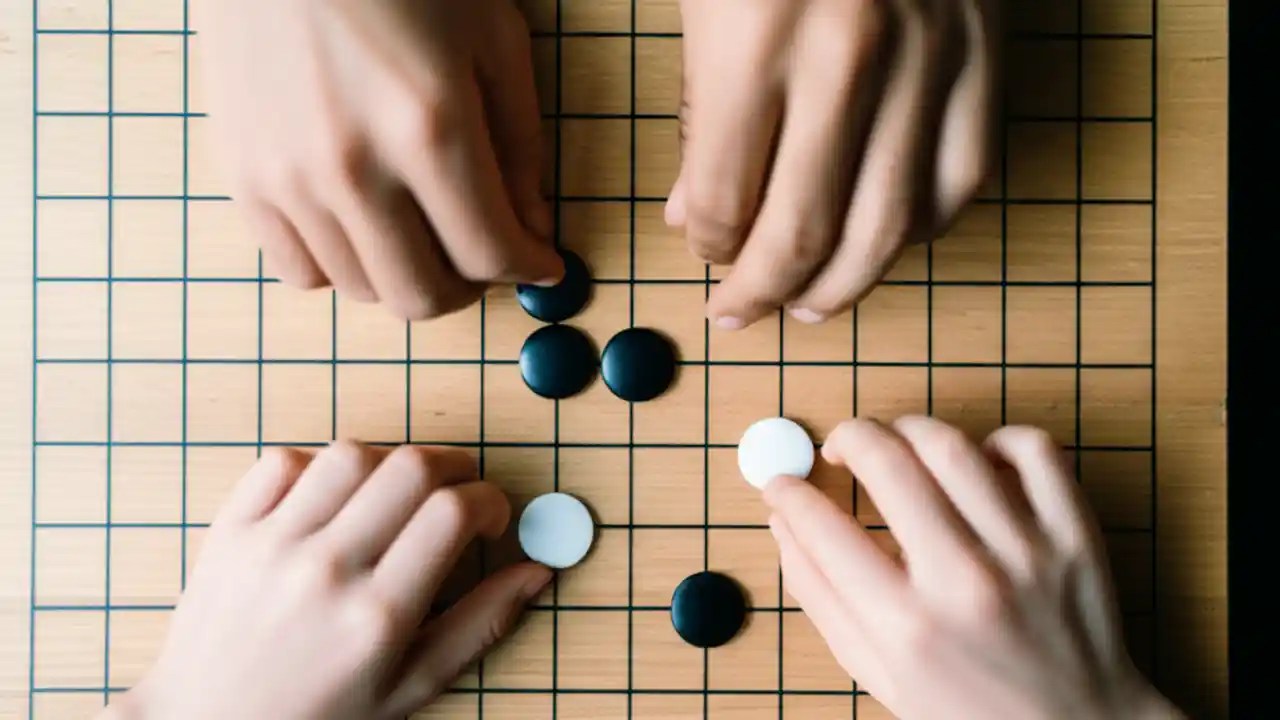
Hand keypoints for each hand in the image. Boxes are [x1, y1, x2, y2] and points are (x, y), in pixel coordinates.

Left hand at [100, 442, 550, 719]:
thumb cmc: (316, 714)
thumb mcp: (410, 686)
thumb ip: (479, 626)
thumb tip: (537, 571)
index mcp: (376, 618)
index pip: (452, 514)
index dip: (489, 501)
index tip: (490, 518)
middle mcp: (324, 572)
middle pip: (410, 468)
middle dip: (453, 467)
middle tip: (456, 491)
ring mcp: (271, 546)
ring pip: (351, 454)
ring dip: (388, 463)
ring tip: (393, 495)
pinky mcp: (230, 530)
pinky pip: (283, 461)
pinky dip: (317, 467)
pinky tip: (331, 499)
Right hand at [199, 0, 561, 318]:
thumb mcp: (492, 38)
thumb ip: (519, 145)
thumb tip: (530, 228)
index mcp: (430, 127)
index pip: (489, 251)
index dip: (527, 267)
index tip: (539, 263)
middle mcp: (356, 167)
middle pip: (423, 295)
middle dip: (468, 286)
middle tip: (479, 254)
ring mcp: (291, 179)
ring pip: (365, 290)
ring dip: (406, 273)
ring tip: (420, 227)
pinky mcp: (243, 177)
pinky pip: (300, 272)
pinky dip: (343, 265)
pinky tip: (363, 223)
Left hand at [668, 0, 998, 327]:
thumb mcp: (706, 0)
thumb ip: (699, 108)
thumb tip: (691, 216)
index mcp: (755, 42)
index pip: (727, 201)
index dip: (710, 247)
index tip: (706, 253)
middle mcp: (847, 56)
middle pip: (805, 232)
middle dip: (763, 291)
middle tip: (740, 309)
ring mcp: (927, 56)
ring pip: (890, 224)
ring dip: (843, 285)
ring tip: (807, 303)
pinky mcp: (984, 50)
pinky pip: (961, 176)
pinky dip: (921, 227)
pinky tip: (881, 239)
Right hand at [765, 418, 1183, 719]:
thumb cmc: (969, 709)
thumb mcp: (877, 673)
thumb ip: (822, 597)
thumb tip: (783, 522)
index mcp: (905, 626)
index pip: (822, 526)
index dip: (788, 493)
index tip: (782, 484)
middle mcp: (964, 583)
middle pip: (886, 462)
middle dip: (846, 438)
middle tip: (840, 447)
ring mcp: (1026, 553)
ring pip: (952, 446)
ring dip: (909, 429)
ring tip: (899, 446)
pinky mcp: (1075, 536)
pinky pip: (1034, 450)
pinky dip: (998, 439)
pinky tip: (978, 460)